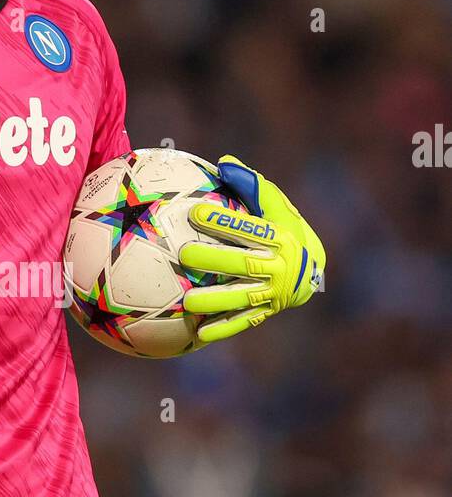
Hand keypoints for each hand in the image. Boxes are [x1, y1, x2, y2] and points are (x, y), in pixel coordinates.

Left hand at [179, 156, 325, 344]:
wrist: (312, 271)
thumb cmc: (286, 229)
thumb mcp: (276, 206)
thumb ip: (251, 186)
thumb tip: (223, 163)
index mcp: (281, 238)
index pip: (250, 228)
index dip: (224, 221)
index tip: (195, 211)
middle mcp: (278, 267)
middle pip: (243, 264)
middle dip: (213, 260)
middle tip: (184, 255)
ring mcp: (272, 293)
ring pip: (240, 297)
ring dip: (214, 301)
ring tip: (188, 302)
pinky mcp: (265, 312)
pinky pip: (242, 322)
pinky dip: (221, 328)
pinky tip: (198, 334)